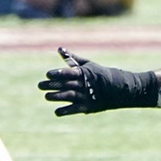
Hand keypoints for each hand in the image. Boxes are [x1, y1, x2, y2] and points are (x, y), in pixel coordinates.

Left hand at [38, 48, 160, 114]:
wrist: (120, 88)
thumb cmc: (101, 74)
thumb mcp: (88, 64)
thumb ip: (72, 58)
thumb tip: (59, 49)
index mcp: (84, 73)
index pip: (68, 73)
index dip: (58, 73)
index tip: (48, 74)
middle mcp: (84, 85)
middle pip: (65, 85)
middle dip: (52, 85)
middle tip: (40, 85)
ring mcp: (86, 96)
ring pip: (68, 96)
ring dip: (56, 97)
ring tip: (46, 96)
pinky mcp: (88, 106)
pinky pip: (75, 109)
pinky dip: (66, 111)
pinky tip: (57, 112)